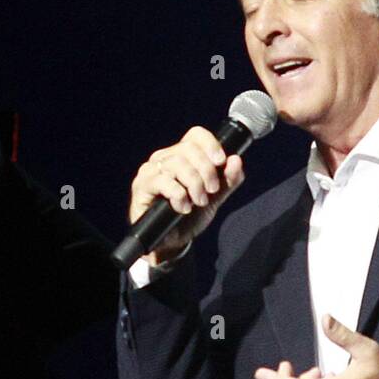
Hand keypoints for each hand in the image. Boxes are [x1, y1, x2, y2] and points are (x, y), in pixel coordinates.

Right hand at [128, 126, 244, 264]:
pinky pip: (163, 181)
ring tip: (199, 202)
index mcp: (182, 156)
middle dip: (206, 171)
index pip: (195, 135)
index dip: (211, 144)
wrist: (172, 243)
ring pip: (177, 164)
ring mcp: (151, 171)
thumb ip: (228, 181)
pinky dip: (178, 194)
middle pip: (189, 149)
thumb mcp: (214, 198)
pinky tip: (183, 207)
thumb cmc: (189, 217)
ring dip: (194, 184)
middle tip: (212, 190)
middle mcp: (164, 158)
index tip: (221, 161)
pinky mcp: (142, 186)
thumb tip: (236, 160)